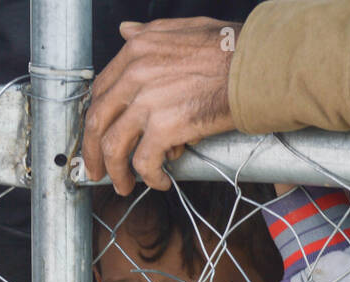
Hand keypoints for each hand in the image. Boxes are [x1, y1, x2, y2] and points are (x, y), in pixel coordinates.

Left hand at [83, 18, 239, 193]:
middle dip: (94, 152)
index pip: (102, 90)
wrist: (256, 65)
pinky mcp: (166, 127)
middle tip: (96, 170)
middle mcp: (136, 74)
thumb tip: (125, 30)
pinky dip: (150, 177)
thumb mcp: (182, 28)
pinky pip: (145, 161)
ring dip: (116, 172)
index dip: (97, 119)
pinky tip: (161, 182)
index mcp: (137, 49)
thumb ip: (149, 33)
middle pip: (98, 120)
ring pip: (115, 146)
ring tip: (126, 186)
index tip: (99, 136)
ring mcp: (148, 102)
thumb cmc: (230, 48)